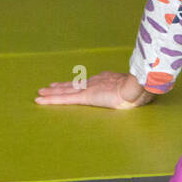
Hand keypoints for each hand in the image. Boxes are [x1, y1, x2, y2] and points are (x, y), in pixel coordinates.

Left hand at [36, 70, 154, 109]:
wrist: (136, 89)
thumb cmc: (140, 92)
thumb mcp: (135, 90)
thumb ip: (133, 90)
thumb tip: (141, 93)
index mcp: (106, 80)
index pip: (88, 83)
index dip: (77, 83)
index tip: (71, 84)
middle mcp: (94, 82)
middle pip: (73, 84)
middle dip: (60, 86)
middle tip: (48, 87)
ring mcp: (88, 89)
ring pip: (65, 91)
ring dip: (52, 93)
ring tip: (40, 93)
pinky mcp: (84, 97)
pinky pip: (63, 99)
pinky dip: (51, 100)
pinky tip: (40, 101)